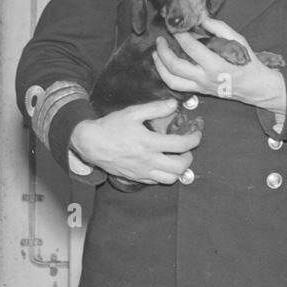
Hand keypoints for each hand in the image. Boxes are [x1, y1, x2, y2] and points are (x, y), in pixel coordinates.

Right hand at [69, 99, 200, 185]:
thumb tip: (173, 104)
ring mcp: (141, 171)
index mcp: (149, 143)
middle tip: (187, 148)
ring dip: (178, 169)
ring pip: (170, 179)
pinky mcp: (135, 178)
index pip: (181, 145)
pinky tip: (162, 163)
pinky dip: (165, 174)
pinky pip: (156, 181)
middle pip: (179, 167)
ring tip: (177, 157)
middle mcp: (147, 160)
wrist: (90, 143)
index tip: (196, 133)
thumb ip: (155, 108)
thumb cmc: (111, 127)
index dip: (194, 139)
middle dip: (189, 157)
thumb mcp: (133, 112)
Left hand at [153, 17, 286, 115]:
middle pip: (175, 66)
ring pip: (172, 80)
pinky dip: (167, 75)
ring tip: (156, 53)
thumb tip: (201, 18)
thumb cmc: (249, 62)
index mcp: (216, 64)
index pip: (192, 48)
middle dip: (163, 51)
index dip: (181, 36)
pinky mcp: (199, 92)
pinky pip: (177, 86)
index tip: (176, 27)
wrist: (255, 87)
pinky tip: (164, 65)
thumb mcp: (238, 40)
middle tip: (160, 39)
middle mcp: (205, 78)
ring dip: (160, 66)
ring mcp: (201, 87)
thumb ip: (219, 28)